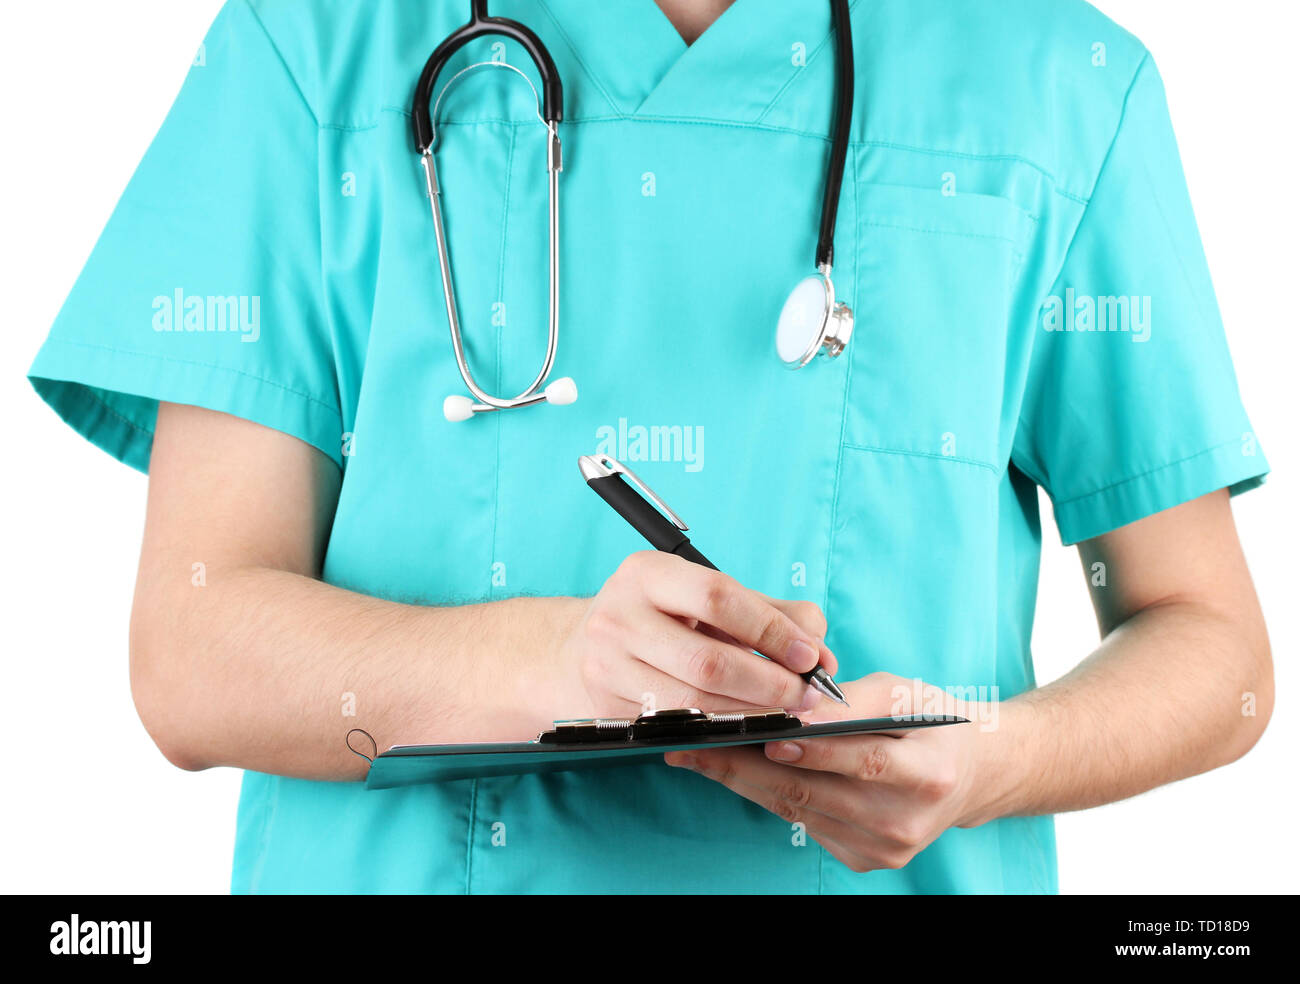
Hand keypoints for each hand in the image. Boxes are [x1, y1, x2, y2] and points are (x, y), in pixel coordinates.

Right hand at [556, 552, 837, 719]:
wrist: (584, 648)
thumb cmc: (664, 618)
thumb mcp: (708, 597)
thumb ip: (771, 613)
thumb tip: (822, 653)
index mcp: (648, 573)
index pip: (718, 598)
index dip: (771, 630)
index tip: (812, 656)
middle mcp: (619, 616)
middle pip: (708, 661)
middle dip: (770, 684)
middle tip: (808, 697)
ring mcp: (607, 665)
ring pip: (694, 702)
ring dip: (752, 713)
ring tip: (788, 714)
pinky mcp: (608, 708)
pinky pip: (677, 726)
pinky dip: (721, 729)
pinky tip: (749, 726)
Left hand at [665, 673, 1005, 871]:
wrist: (969, 775)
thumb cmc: (931, 721)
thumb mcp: (905, 693)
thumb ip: (852, 700)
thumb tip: (795, 705)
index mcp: (929, 773)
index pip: (864, 760)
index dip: (815, 749)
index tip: (766, 735)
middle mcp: (906, 820)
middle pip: (816, 792)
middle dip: (747, 765)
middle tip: (695, 743)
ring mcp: (883, 847)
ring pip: (798, 809)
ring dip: (742, 781)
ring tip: (696, 754)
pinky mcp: (863, 858)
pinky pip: (802, 821)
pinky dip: (765, 794)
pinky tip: (732, 771)